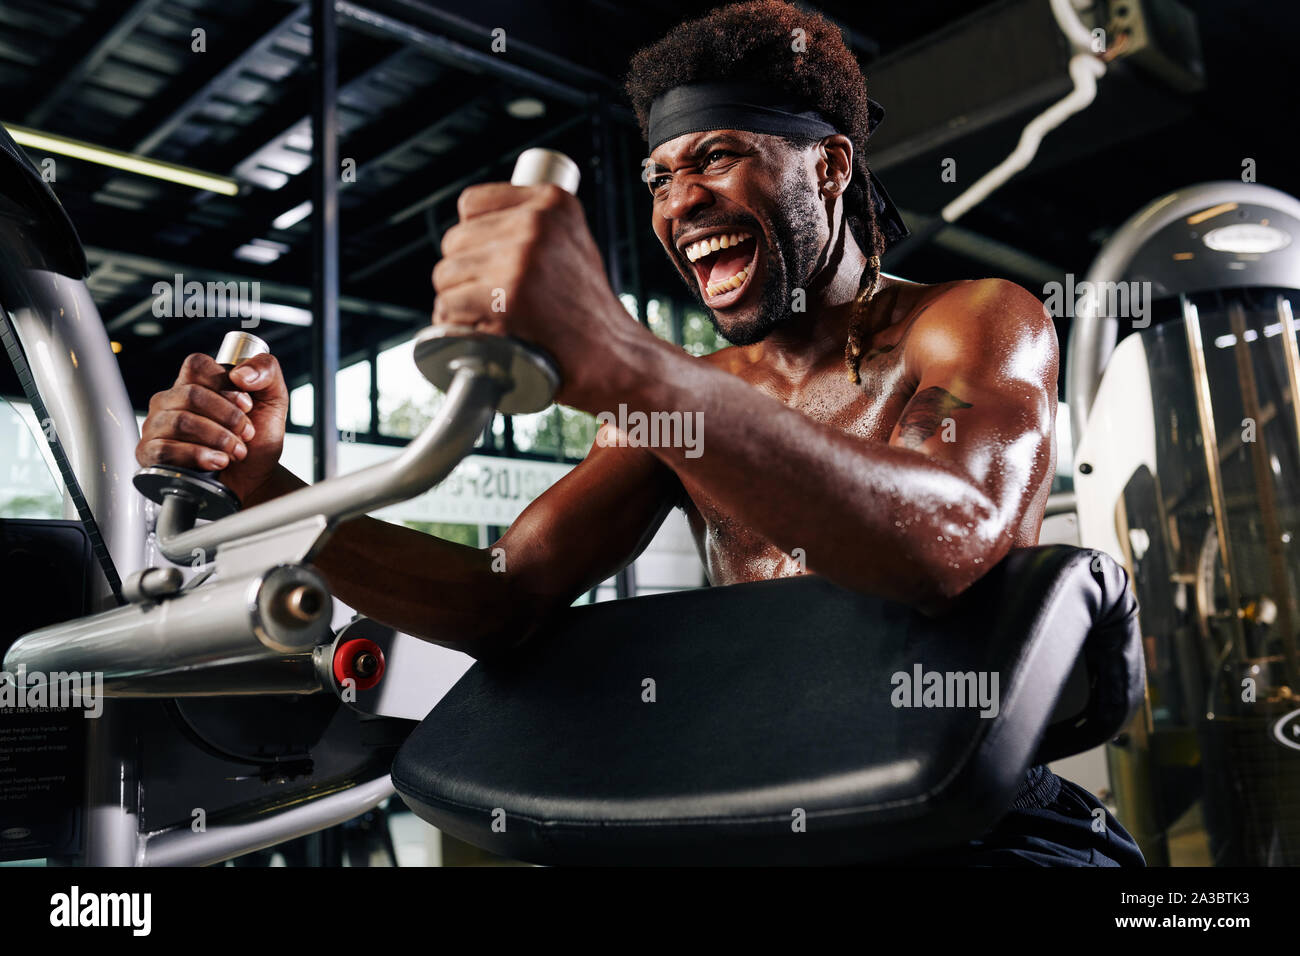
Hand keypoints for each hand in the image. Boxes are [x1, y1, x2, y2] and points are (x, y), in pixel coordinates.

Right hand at [135, 351, 287, 504]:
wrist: (256, 478)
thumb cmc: (258, 438)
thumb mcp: (274, 398)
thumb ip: (267, 370)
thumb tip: (241, 374)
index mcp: (194, 382)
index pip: (197, 365)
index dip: (226, 386)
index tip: (247, 406)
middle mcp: (170, 401)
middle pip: (191, 394)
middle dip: (229, 418)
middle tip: (246, 434)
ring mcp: (157, 426)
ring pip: (181, 422)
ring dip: (219, 439)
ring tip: (236, 452)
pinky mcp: (151, 453)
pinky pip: (166, 449)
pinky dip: (199, 456)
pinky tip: (218, 461)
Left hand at [431, 182, 646, 410]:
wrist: (618, 358)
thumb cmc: (589, 310)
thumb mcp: (572, 244)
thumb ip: (534, 226)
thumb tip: (476, 224)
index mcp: (553, 202)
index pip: (472, 203)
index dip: (471, 238)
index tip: (489, 263)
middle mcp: (537, 223)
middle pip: (454, 241)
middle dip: (462, 274)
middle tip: (490, 301)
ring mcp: (522, 260)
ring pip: (445, 275)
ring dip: (455, 302)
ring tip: (486, 319)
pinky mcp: (509, 300)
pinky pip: (449, 307)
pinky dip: (455, 326)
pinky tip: (480, 333)